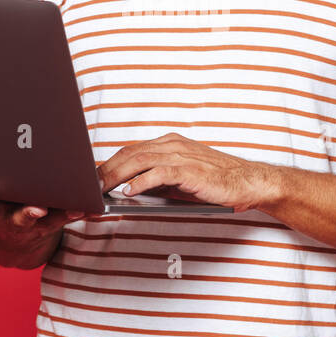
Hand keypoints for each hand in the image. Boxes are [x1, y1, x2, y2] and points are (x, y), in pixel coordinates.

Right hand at [0, 191, 100, 267]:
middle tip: (11, 204)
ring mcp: (32, 222)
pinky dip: (78, 211)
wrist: (15, 244)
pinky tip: (90, 206)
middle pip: (6, 214)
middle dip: (8, 210)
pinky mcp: (55, 220)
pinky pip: (67, 215)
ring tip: (52, 208)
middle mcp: (8, 220)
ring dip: (45, 214)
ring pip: (38, 217)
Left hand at [97, 133, 278, 213]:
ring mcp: (181, 156)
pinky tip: (129, 192)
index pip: (131, 150)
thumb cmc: (215, 182)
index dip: (109, 162)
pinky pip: (160, 174)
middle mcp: (173, 145)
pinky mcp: (190, 171)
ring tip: (100, 189)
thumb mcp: (180, 178)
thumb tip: (128, 189)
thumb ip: (156, 179)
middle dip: (106, 169)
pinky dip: (141, 182)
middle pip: (130, 153)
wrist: (248, 182)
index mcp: (169, 143)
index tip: (92, 176)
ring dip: (117, 176)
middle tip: (88, 185)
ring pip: (140, 161)